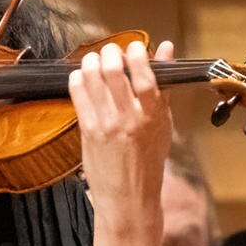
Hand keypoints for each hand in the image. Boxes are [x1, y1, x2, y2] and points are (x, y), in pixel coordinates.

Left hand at [69, 32, 172, 241]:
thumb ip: (163, 85)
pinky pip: (77, 92)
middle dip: (110, 52)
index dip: (137, 54)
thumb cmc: (148, 160)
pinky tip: (83, 79)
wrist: (128, 197)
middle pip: (113, 71)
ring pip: (92, 77)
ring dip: (92, 61)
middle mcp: (129, 119)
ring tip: (96, 62)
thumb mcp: (164, 124)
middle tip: (111, 53)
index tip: (135, 47)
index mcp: (153, 116)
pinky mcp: (87, 130)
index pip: (145, 76)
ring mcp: (106, 124)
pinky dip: (78, 77)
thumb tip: (168, 48)